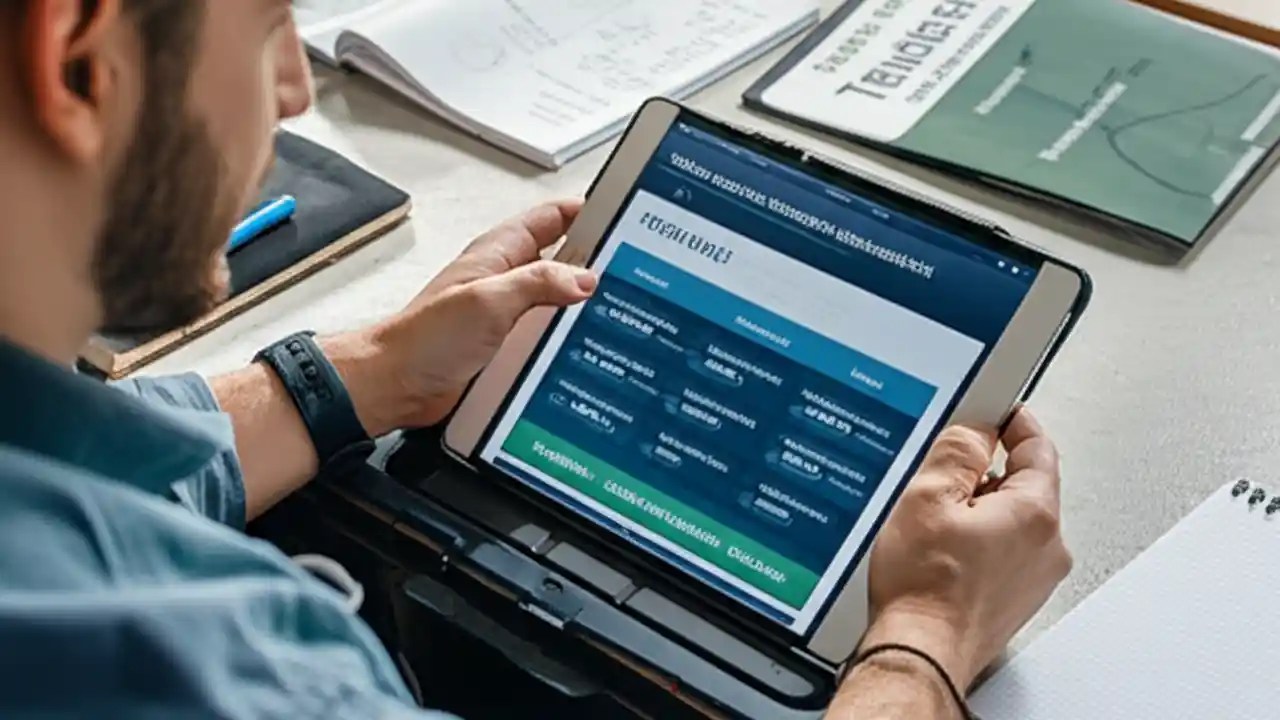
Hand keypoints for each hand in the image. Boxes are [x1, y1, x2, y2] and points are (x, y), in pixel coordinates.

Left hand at [333, 199, 596, 433]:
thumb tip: (585, 278)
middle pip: (562, 260)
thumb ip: (539, 282)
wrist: (394, 385)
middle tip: (633, 273)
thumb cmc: (424, 339)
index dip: (587, 212)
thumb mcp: (489, 300)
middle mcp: (505, 279)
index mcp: (499, 253)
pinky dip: (564, 339)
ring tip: (619, 313)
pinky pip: (544, 335)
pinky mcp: (505, 346)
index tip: (622, 217)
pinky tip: (585, 350)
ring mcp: (506, 313)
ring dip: (581, 308)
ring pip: (558, 301)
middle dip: (595, 264)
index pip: (552, 217)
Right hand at [858, 408, 1070, 690]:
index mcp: (1035, 513)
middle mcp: (1047, 547)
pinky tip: (941, 555)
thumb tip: (974, 429)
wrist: (920, 650)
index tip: (995, 411)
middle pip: (1023, 485)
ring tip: (934, 527)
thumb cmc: (923, 588)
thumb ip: (957, 451)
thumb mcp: (926, 496)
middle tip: (941, 480)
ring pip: (1012, 522)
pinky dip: (978, 545)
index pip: (1037, 446)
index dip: (1011, 421)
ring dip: (979, 513)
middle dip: (985, 474)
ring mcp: (1035, 577)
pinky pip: (1003, 553)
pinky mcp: (1016, 600)